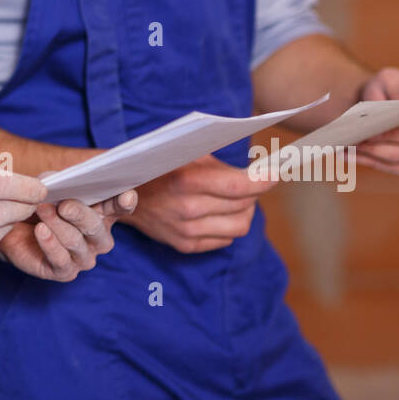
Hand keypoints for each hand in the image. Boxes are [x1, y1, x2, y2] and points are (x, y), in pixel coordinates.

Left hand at [0, 191, 136, 280]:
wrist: (15, 230)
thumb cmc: (40, 204)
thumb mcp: (49, 186)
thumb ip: (59, 181)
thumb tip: (60, 182)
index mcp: (101, 214)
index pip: (119, 207)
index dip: (125, 202)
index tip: (126, 195)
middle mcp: (98, 238)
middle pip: (96, 227)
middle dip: (80, 214)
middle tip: (64, 205)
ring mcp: (83, 257)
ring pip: (76, 242)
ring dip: (58, 225)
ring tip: (42, 210)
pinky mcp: (65, 272)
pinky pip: (61, 260)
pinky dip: (51, 244)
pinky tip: (41, 231)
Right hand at [125, 155, 276, 254]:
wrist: (122, 192)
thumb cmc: (159, 165)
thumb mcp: (186, 154)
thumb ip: (220, 164)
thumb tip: (257, 171)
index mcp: (187, 180)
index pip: (240, 186)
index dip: (264, 180)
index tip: (276, 173)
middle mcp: (187, 209)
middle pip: (244, 207)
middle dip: (255, 192)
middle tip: (254, 182)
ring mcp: (186, 231)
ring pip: (240, 226)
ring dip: (246, 211)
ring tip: (240, 199)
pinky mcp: (185, 245)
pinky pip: (224, 239)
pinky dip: (230, 225)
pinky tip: (222, 212)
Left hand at [356, 67, 398, 173]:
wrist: (367, 107)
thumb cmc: (381, 90)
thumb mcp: (385, 80)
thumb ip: (397, 87)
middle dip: (390, 136)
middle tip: (367, 134)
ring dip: (375, 152)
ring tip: (352, 144)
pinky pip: (392, 168)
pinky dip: (368, 161)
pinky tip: (348, 153)